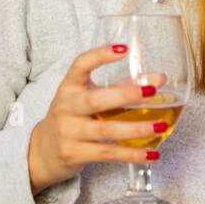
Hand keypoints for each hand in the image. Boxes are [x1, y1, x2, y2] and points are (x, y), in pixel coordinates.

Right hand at [28, 44, 172, 192]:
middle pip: (95, 100)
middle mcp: (66, 107)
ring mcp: (68, 132)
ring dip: (136, 129)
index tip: (124, 49)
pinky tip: (151, 154)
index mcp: (69, 87)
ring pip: (105, 130)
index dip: (100, 55)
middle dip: (125, 95)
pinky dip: (131, 154)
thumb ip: (122, 87)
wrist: (43, 151)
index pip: (80, 65)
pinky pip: (107, 153)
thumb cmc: (73, 118)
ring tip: (161, 126)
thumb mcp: (89, 98)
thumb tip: (160, 79)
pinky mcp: (74, 154)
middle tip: (152, 91)